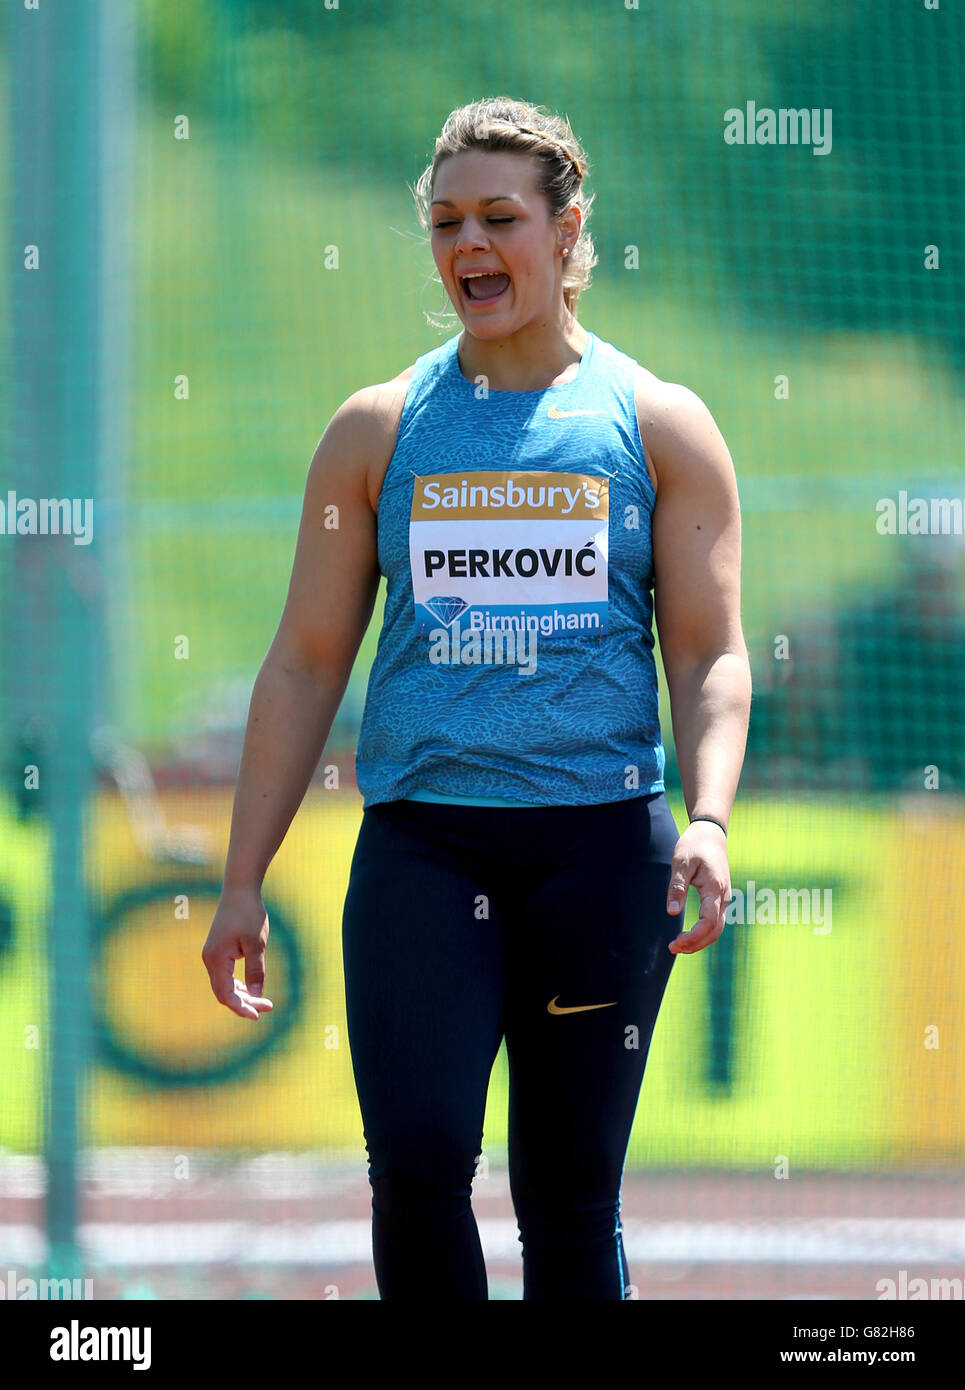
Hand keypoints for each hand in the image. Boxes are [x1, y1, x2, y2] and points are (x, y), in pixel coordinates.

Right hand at [201, 886, 274, 1019]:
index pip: (225, 994)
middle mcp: (210, 960)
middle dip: (245, 1003)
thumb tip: (257, 995)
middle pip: (224, 992)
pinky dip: (238, 984)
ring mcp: (212, 956)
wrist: (240, 891)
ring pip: (225, 985)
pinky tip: (251, 988)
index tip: (258, 1015)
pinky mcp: (218, 952)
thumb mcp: (257, 944)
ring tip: (264, 1001)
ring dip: (242, 994)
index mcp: (216, 959)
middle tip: (268, 1006)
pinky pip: (225, 975)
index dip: (241, 1007)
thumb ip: (256, 970)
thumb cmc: (249, 914)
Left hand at [666, 821, 730, 953]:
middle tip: (673, 948)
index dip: (694, 936)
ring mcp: (724, 898)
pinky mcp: (720, 898)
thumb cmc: (694, 845)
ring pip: (717, 929)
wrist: (711, 833)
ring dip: (700, 941)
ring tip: (678, 946)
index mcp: (715, 888)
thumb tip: (672, 913)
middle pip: (715, 931)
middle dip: (696, 944)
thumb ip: (677, 887)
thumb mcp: (681, 863)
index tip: (676, 942)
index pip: (709, 921)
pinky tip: (688, 936)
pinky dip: (703, 933)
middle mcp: (723, 896)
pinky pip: (715, 922)